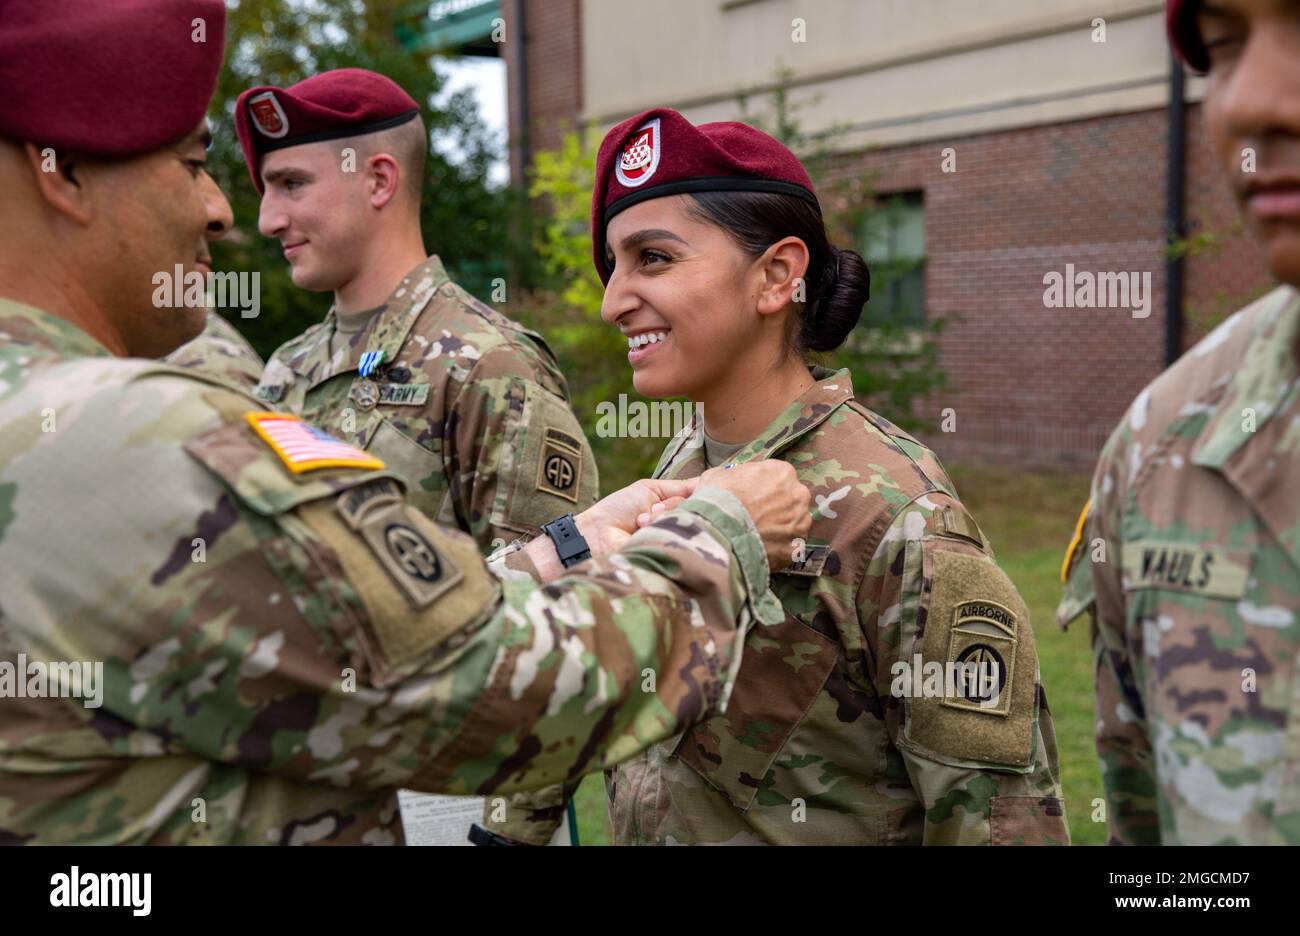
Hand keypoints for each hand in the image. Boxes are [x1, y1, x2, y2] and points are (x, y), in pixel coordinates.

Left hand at [576, 477, 699, 555]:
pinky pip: (679, 541)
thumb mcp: (650, 490)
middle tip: (650, 511)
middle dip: (670, 506)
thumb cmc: (618, 510)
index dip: (698, 494)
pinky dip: (659, 529)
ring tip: (641, 522)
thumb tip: (707, 481)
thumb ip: (680, 487)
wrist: (596, 534)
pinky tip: (643, 530)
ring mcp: (677, 545)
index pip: (702, 500)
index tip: (692, 491)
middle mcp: (681, 529)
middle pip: (697, 511)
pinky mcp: (671, 559)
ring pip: (689, 524)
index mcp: (678, 512)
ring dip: (661, 517)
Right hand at [695, 461, 811, 570]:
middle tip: (757, 516)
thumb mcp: (717, 476)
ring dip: (780, 528)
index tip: (754, 497)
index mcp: (782, 473)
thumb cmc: (718, 499)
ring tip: (758, 535)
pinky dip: (778, 549)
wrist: (718, 530)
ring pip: (794, 524)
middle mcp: (798, 495)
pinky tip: (761, 549)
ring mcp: (800, 522)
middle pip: (791, 500)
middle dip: (777, 508)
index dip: (765, 488)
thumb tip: (722, 480)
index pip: (779, 478)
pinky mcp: (796, 547)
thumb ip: (729, 476)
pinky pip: (790, 547)